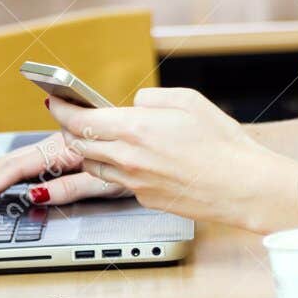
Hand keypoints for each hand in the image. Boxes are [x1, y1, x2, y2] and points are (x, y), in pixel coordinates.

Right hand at [0, 130, 128, 210]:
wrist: (158, 142)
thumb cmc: (137, 157)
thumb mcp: (106, 181)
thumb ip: (69, 187)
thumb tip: (35, 194)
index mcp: (65, 148)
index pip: (18, 167)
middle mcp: (58, 146)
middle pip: (9, 164)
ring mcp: (58, 149)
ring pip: (14, 163)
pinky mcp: (63, 153)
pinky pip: (27, 164)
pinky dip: (4, 175)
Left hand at [47, 88, 289, 225]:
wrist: (243, 186)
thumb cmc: (224, 144)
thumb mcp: (190, 101)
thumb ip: (151, 99)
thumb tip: (133, 104)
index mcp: (135, 128)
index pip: (79, 119)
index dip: (61, 108)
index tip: (54, 100)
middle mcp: (127, 158)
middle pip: (78, 143)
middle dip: (71, 128)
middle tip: (76, 117)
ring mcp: (134, 182)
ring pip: (93, 165)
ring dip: (91, 150)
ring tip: (103, 138)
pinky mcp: (144, 199)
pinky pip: (118, 180)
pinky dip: (117, 167)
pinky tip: (135, 159)